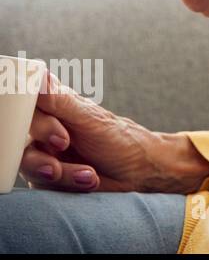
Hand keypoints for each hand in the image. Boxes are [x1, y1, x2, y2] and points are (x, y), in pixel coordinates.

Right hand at [20, 70, 208, 192]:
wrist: (139, 172)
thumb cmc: (119, 139)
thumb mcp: (90, 119)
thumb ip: (60, 101)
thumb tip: (38, 75)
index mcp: (54, 109)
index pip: (25, 109)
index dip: (36, 122)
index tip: (59, 136)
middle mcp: (43, 131)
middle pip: (19, 141)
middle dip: (43, 153)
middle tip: (66, 150)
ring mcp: (43, 156)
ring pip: (29, 165)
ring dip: (61, 172)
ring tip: (88, 174)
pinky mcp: (46, 179)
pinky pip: (42, 184)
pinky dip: (68, 183)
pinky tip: (90, 179)